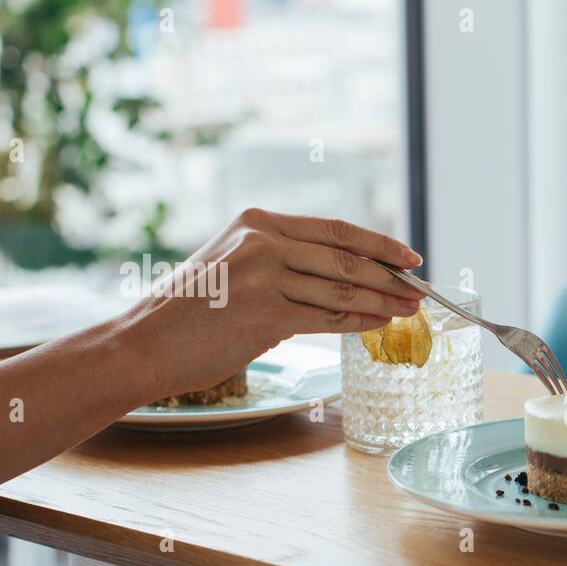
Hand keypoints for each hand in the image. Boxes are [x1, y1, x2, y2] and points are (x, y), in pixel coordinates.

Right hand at [123, 208, 423, 398]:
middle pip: (347, 259)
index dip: (380, 244)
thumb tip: (344, 275)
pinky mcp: (268, 313)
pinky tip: (382, 324)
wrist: (146, 343)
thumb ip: (283, 261)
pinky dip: (362, 323)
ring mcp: (266, 276)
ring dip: (384, 302)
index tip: (410, 257)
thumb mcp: (235, 265)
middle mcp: (264, 242)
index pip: (335, 230)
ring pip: (344, 291)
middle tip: (420, 290)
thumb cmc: (193, 311)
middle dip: (391, 277)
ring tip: (410, 310)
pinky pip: (330, 319)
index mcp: (258, 222)